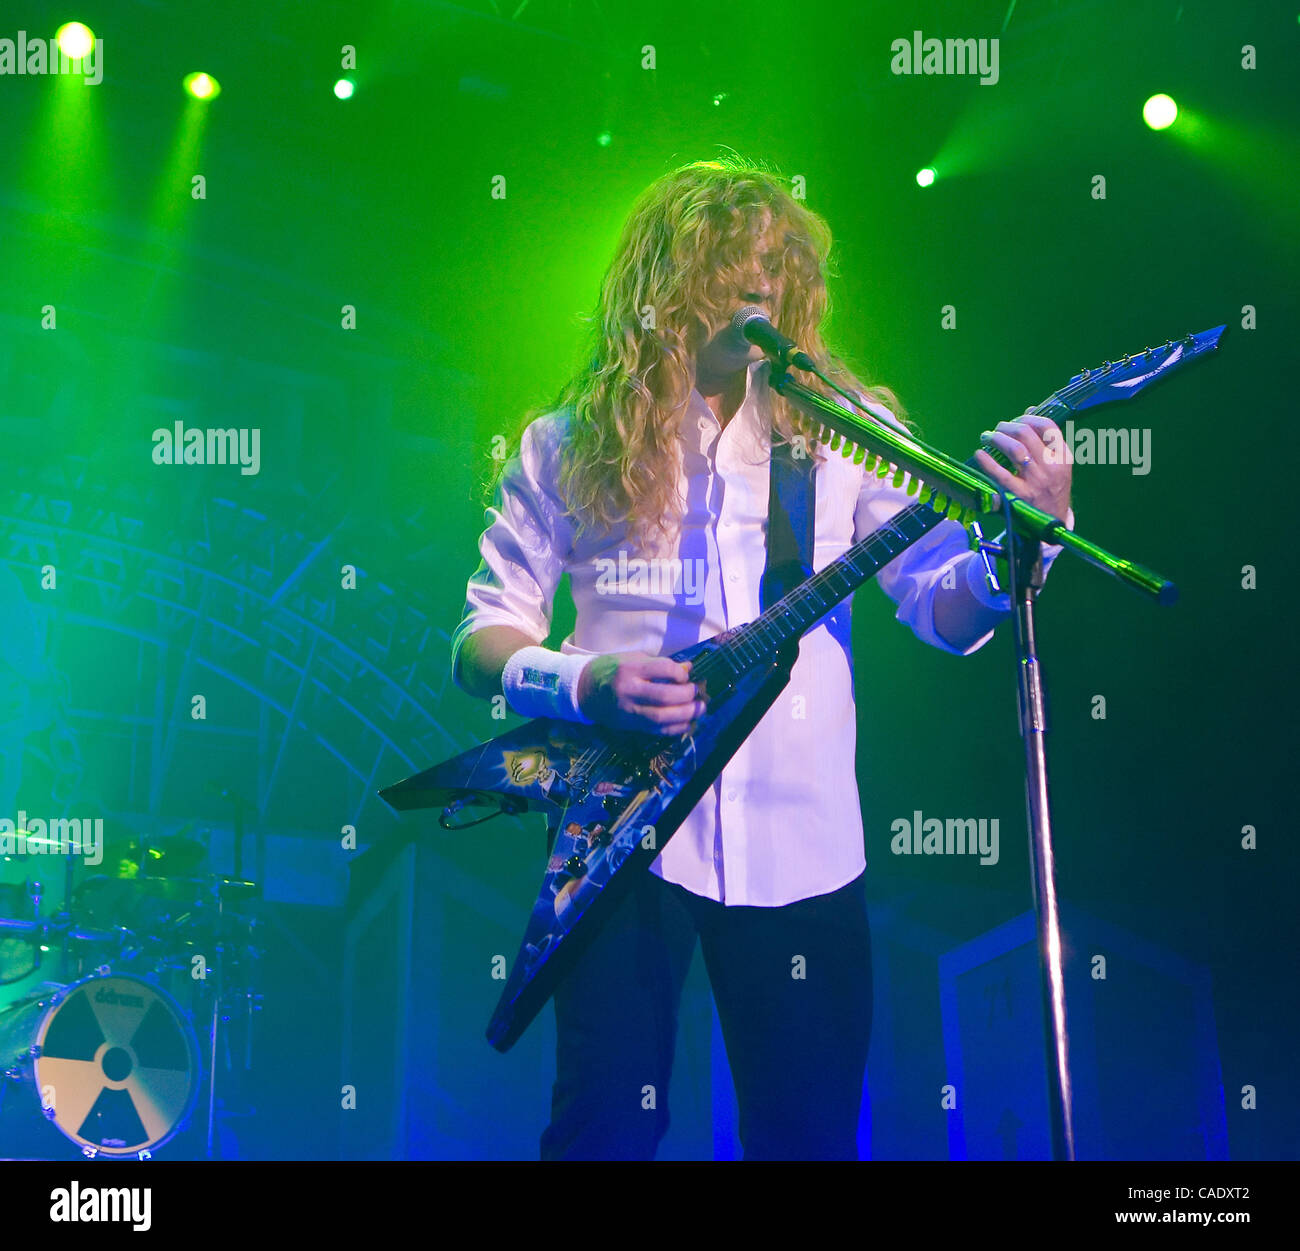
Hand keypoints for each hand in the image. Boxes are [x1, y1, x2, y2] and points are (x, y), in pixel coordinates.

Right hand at [577, 651, 705, 735]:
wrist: (583, 690)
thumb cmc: (610, 669)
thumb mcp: (632, 658)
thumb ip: (659, 664)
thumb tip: (688, 669)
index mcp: (628, 669)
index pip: (661, 669)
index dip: (679, 673)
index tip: (685, 676)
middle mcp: (628, 691)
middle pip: (664, 696)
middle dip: (687, 695)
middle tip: (698, 693)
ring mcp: (628, 711)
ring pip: (661, 717)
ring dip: (685, 715)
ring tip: (700, 710)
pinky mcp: (629, 725)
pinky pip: (655, 730)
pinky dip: (674, 728)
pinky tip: (687, 723)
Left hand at [974, 413, 1072, 521]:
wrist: (1051, 524)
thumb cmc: (1051, 490)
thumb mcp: (1057, 466)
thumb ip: (1045, 441)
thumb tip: (1029, 411)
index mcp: (1063, 457)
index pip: (1048, 426)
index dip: (1028, 418)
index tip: (1017, 420)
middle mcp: (1051, 467)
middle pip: (1027, 433)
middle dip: (1008, 426)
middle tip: (997, 428)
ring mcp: (1035, 482)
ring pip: (1014, 449)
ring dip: (996, 438)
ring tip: (987, 437)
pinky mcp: (1019, 496)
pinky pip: (999, 473)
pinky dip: (986, 460)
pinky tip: (979, 454)